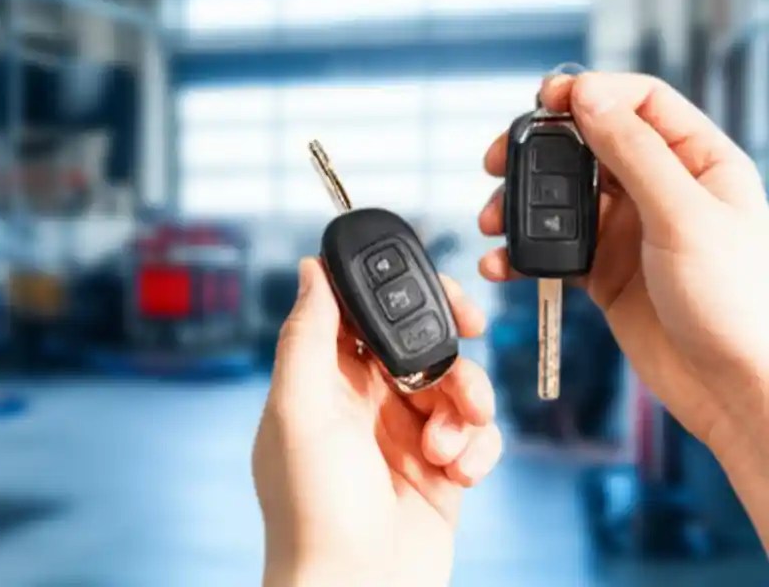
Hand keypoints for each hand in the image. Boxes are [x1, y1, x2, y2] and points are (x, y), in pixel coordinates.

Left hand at [254, 259, 501, 586]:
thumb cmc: (312, 508)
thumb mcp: (299, 410)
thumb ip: (306, 336)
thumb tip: (309, 269)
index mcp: (322, 379)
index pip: (360, 313)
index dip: (395, 291)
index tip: (428, 284)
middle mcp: (363, 401)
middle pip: (418, 340)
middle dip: (448, 339)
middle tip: (470, 330)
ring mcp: (404, 434)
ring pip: (455, 382)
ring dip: (466, 400)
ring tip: (448, 439)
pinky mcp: (442, 469)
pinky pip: (477, 433)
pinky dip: (478, 446)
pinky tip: (457, 472)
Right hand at [478, 73, 768, 459]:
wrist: (735, 388)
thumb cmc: (737, 302)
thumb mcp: (683, 215)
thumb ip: (633, 152)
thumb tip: (587, 96)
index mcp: (700, 161)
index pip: (640, 102)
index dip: (591, 92)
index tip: (544, 98)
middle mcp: (662, 189)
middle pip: (587, 145)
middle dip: (536, 150)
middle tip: (496, 160)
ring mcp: (630, 230)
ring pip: (561, 198)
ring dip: (520, 205)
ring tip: (492, 220)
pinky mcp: (605, 271)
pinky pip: (553, 249)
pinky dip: (522, 253)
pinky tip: (504, 263)